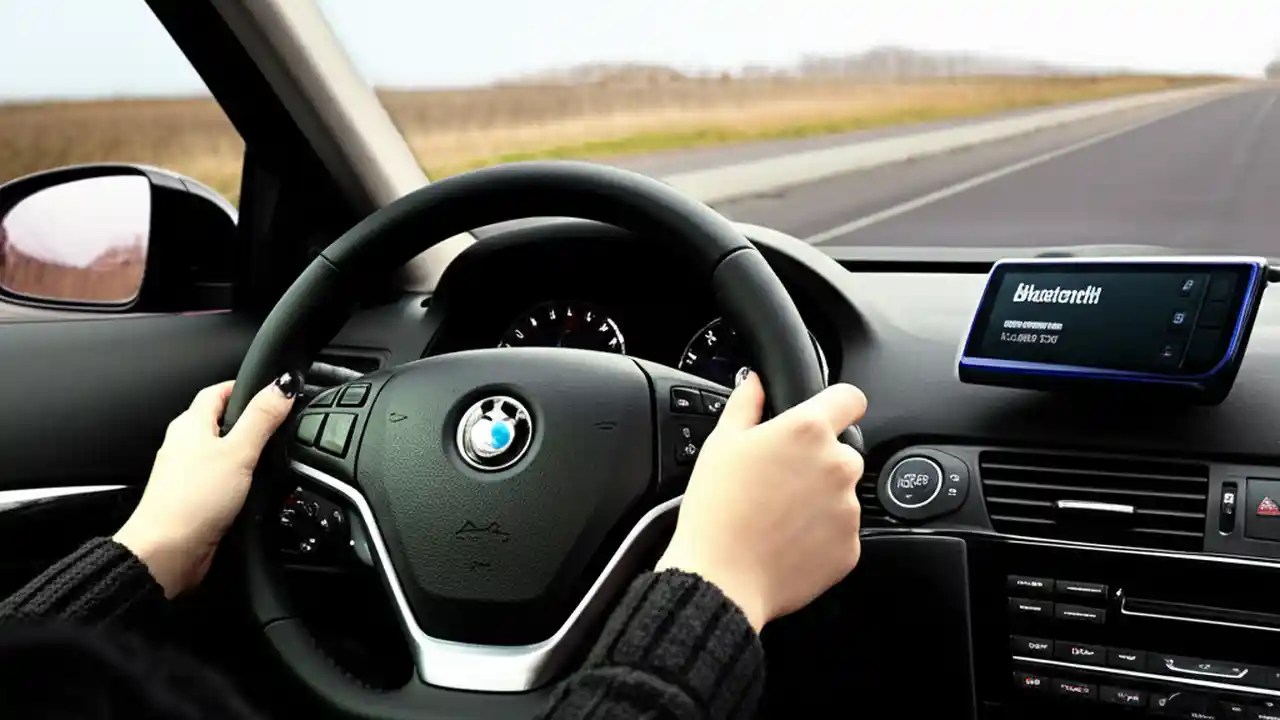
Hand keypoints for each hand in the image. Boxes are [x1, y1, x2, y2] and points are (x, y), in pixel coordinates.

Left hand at [114, 373, 299, 597]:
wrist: (167, 552)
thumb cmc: (191, 501)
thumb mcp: (238, 451)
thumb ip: (262, 417)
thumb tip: (283, 385)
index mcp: (190, 424)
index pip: (218, 390)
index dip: (246, 387)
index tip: (272, 389)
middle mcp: (185, 444)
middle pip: (220, 419)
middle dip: (250, 419)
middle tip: (279, 422)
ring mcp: (189, 472)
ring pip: (222, 450)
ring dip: (246, 451)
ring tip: (271, 455)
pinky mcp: (196, 497)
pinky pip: (221, 476)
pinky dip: (240, 476)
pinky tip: (254, 487)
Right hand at [655, 372, 865, 631]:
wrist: (721, 578)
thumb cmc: (716, 509)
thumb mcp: (720, 443)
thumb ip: (746, 403)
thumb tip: (756, 383)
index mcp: (808, 431)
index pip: (851, 399)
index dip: (838, 404)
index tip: (829, 415)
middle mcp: (838, 465)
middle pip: (842, 450)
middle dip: (818, 461)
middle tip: (780, 480)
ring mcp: (848, 508)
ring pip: (841, 492)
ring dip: (820, 499)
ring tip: (778, 515)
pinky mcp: (850, 546)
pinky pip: (840, 531)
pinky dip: (820, 534)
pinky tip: (787, 539)